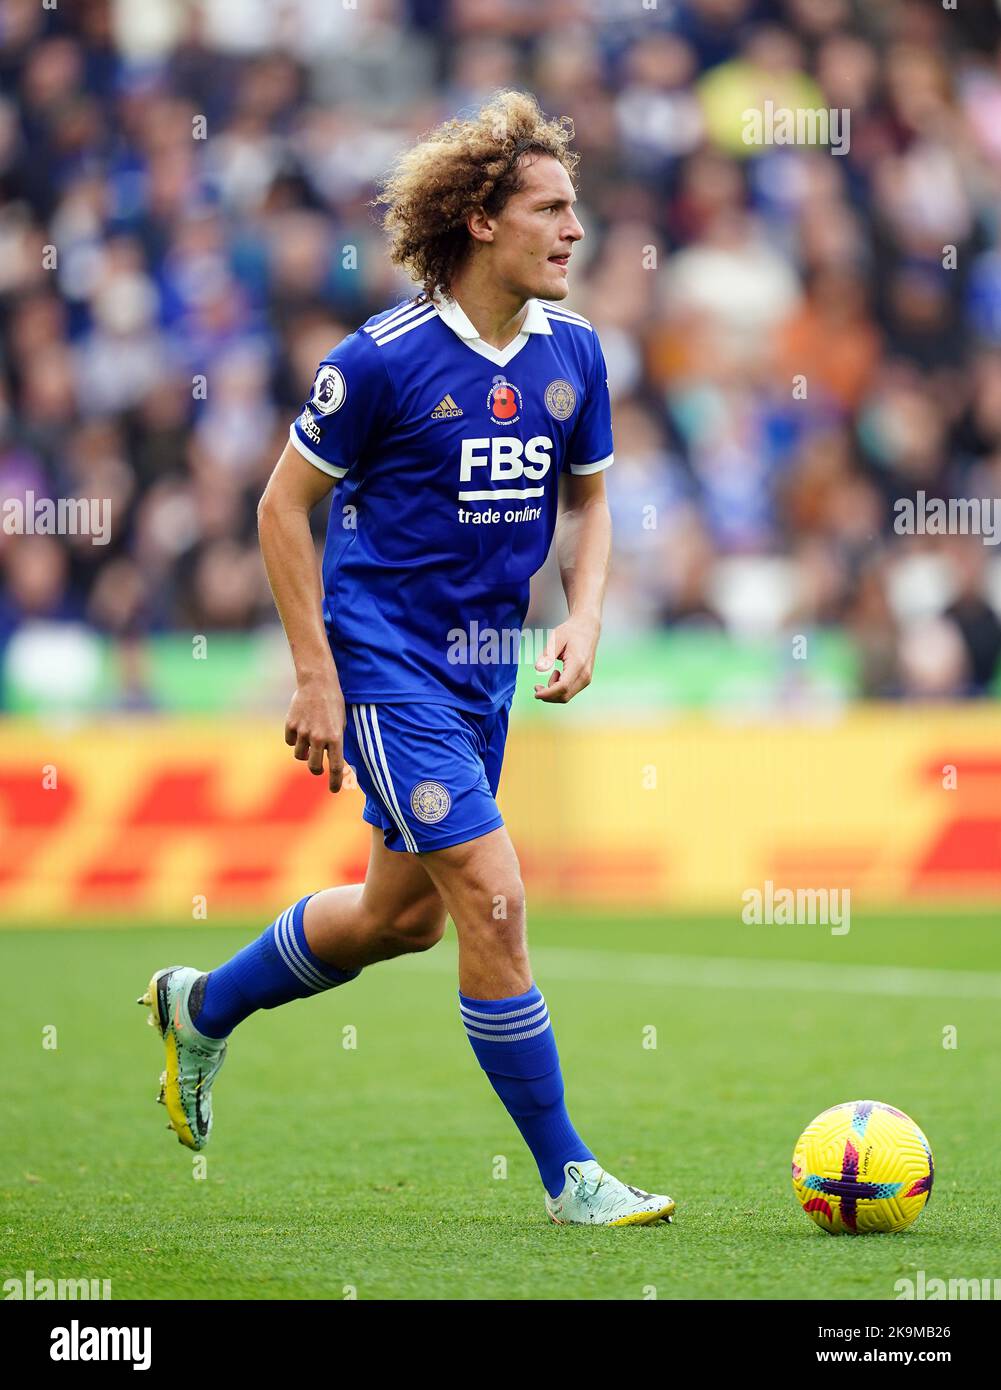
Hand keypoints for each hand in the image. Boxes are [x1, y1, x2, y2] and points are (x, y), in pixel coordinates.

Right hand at [284, 675, 345, 790]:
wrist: (317, 682)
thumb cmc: (334, 703)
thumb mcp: (341, 723)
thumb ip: (336, 742)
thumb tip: (337, 762)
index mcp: (335, 738)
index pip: (335, 767)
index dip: (335, 782)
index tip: (334, 790)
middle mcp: (318, 737)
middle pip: (313, 767)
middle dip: (316, 770)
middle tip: (318, 768)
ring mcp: (303, 732)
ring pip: (299, 755)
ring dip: (305, 753)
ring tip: (309, 742)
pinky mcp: (290, 725)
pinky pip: (290, 741)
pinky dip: (295, 739)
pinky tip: (300, 729)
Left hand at [533, 615, 599, 703]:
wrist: (587, 628)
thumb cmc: (571, 632)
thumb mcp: (556, 638)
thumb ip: (548, 654)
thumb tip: (538, 668)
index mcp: (578, 664)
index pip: (562, 687)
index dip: (548, 693)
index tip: (536, 693)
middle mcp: (585, 674)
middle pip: (564, 696)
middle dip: (548, 696)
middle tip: (536, 687)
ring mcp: (586, 678)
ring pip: (567, 696)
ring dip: (553, 692)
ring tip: (552, 673)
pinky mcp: (585, 679)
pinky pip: (570, 691)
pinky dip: (559, 688)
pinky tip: (557, 675)